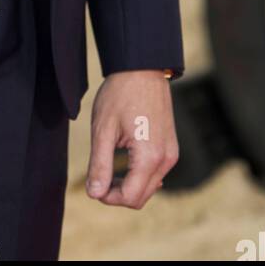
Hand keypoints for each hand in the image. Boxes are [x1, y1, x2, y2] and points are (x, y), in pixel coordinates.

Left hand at [85, 70, 178, 208]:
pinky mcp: (171, 148)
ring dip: (128, 185)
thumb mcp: (103, 129)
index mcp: (150, 156)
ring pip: (149, 187)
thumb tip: (94, 193)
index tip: (93, 185)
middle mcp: (166, 159)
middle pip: (141, 197)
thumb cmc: (120, 94)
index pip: (131, 197)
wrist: (142, 68)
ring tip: (107, 168)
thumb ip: (100, 164)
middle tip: (97, 177)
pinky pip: (155, 174)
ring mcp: (171, 154)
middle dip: (117, 194)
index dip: (108, 198)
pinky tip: (123, 163)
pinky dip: (138, 175)